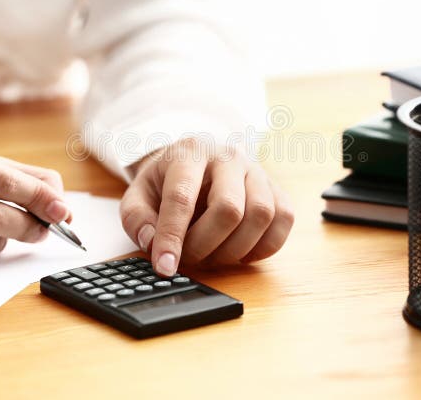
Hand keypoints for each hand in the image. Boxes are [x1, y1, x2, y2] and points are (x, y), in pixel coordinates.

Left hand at [119, 138, 293, 275]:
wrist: (195, 161)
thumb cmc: (166, 181)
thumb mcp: (138, 194)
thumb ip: (136, 218)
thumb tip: (153, 242)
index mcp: (189, 152)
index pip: (182, 197)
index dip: (172, 236)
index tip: (165, 267)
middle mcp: (228, 157)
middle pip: (229, 208)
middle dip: (205, 245)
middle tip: (188, 258)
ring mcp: (257, 170)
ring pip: (261, 214)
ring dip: (235, 248)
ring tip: (213, 254)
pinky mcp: (276, 188)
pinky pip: (284, 219)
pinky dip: (265, 246)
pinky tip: (241, 251)